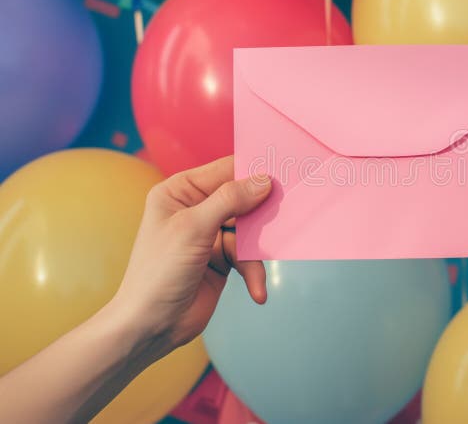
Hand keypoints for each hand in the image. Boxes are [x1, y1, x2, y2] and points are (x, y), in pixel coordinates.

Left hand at [112, 156, 271, 349]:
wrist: (150, 327)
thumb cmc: (158, 272)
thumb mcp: (193, 228)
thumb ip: (230, 200)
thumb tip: (264, 180)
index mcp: (180, 191)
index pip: (225, 170)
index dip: (253, 169)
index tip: (285, 171)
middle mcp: (196, 209)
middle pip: (242, 199)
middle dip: (261, 214)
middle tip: (288, 215)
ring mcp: (210, 235)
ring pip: (249, 230)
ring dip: (256, 253)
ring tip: (257, 272)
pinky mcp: (222, 260)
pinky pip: (247, 256)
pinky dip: (254, 272)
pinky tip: (257, 291)